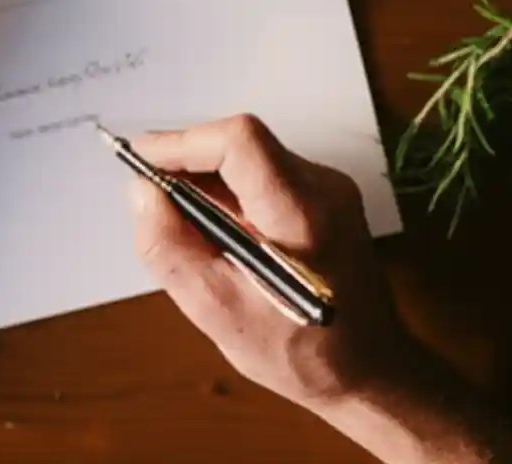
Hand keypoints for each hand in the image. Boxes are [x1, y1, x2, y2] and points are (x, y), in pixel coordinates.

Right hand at [128, 114, 409, 407]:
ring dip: (206, 178)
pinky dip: (229, 192)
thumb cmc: (300, 354)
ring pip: (251, 157)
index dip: (183, 142)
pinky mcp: (326, 200)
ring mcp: (330, 190)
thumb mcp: (218, 311)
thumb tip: (142, 193)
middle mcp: (323, 188)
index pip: (239, 141)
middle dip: (188, 161)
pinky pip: (266, 175)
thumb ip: (171, 248)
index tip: (141, 158)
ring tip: (178, 220)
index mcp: (301, 214)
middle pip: (242, 144)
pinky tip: (214, 231)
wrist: (370, 371)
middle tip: (150, 195)